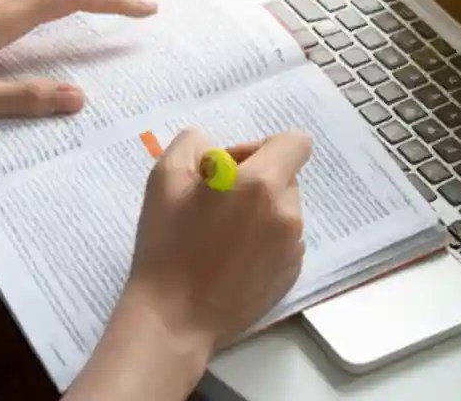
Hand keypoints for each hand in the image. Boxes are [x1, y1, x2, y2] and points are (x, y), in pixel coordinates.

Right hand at [126, 128, 310, 351]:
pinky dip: (260, 242)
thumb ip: (194, 144)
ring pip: (281, 210)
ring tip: (218, 237)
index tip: (231, 168)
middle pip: (283, 177)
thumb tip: (216, 152)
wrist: (174, 317)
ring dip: (256, 212)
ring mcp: (293, 247)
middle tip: (212, 204)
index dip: (261, 146)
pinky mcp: (291, 275)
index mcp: (262, 184)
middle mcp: (287, 213)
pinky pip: (281, 241)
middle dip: (253, 180)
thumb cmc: (166, 244)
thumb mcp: (165, 177)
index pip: (295, 142)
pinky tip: (228, 261)